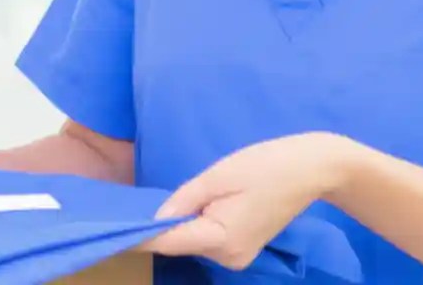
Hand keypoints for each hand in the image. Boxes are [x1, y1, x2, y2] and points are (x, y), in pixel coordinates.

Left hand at [139, 132, 354, 271]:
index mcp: (221, 239)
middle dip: (163, 223)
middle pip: (179, 242)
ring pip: (192, 240)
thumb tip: (155, 220)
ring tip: (187, 194)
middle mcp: (227, 257)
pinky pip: (207, 237)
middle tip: (143, 201)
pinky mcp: (241, 249)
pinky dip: (198, 223)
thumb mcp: (218, 175)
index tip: (111, 227)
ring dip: (183, 221)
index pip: (167, 242)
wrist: (311, 169)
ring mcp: (236, 257)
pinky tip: (202, 202)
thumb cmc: (267, 165)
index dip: (138, 235)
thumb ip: (183, 199)